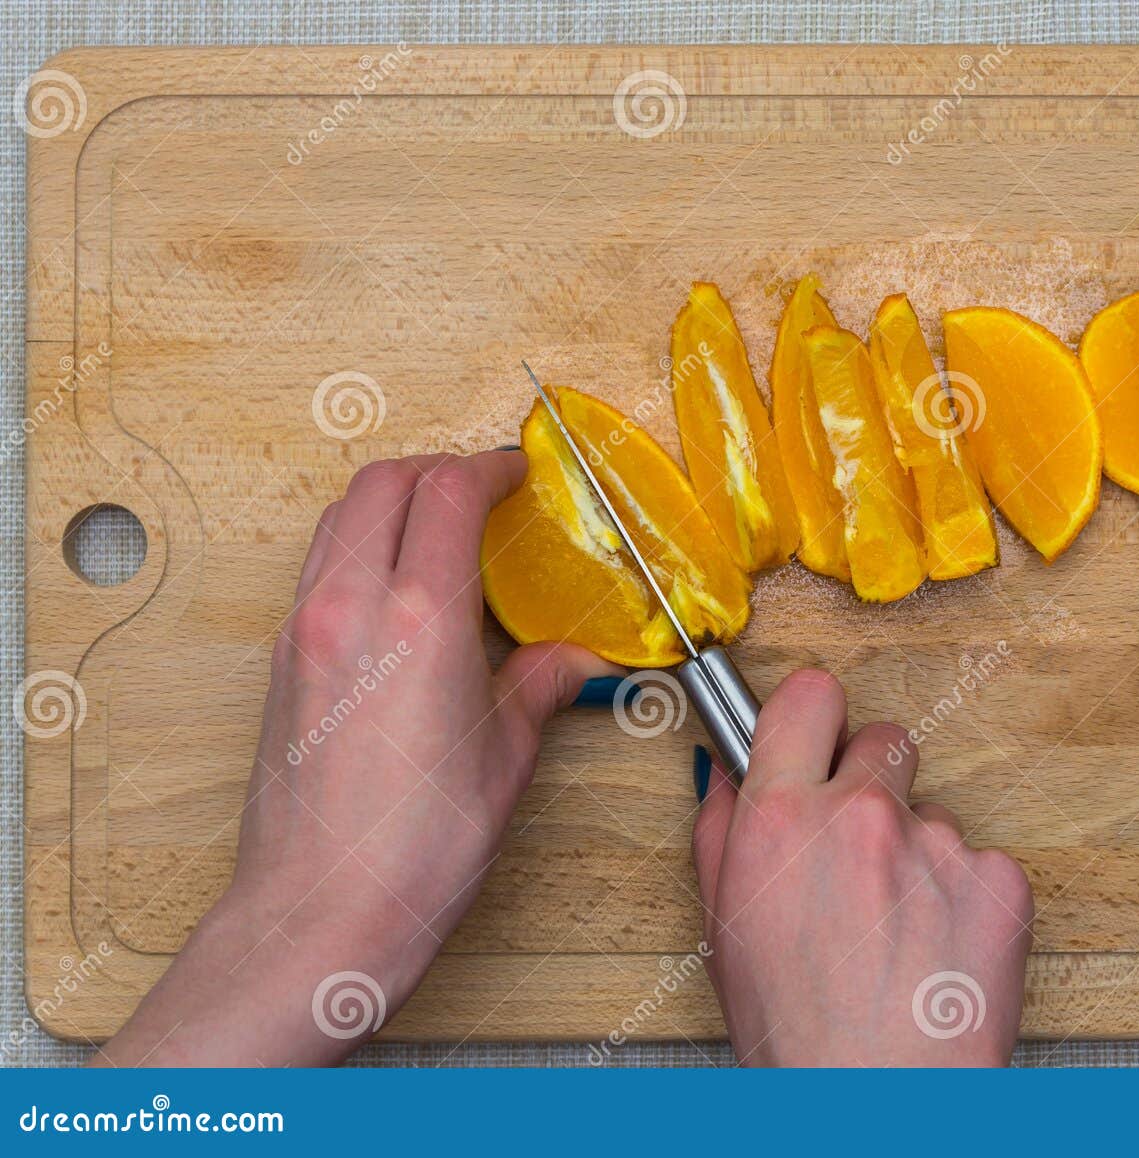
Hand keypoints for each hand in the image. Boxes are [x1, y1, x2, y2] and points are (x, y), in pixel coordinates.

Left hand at [96, 451, 615, 1065]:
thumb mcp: (504, 762)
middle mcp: (350, 609)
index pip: (447, 493)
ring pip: (340, 518)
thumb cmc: (411, 853)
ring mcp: (304, 631)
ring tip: (441, 531)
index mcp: (419, 622)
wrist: (317, 914)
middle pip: (382, 483)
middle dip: (437, 470)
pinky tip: (402, 592)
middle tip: (482, 490)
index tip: (518, 475)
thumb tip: (568, 661)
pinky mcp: (282, 662)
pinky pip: (320, 566)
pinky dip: (361, 547)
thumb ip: (537, 688)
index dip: (490, 468)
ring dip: (392, 502)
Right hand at [692, 670, 1033, 1065]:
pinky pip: (981, 860)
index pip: (810, 695)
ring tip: (899, 932)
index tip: (819, 737)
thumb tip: (730, 773)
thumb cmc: (795, 1037)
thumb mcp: (725, 928)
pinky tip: (940, 950)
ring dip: (919, 852)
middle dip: (875, 780)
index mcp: (781, 818)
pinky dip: (965, 897)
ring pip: (934, 811)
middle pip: (886, 738)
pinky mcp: (1000, 878)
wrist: (878, 1105)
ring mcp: (939, 843)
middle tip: (863, 849)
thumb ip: (723, 831)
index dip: (815, 715)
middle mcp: (861, 814)